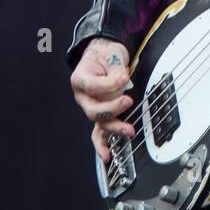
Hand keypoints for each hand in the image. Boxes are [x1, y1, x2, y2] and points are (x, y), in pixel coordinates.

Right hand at [70, 37, 136, 163]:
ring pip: (98, 122)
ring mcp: (90, 107)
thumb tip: (122, 81)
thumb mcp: (112, 54)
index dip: (109, 84)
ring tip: (129, 130)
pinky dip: (101, 145)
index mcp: (80, 78)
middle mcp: (82, 96)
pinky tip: (107, 155)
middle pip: (93, 109)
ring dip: (114, 127)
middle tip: (127, 101)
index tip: (124, 78)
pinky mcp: (100, 114)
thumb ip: (115, 69)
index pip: (93, 86)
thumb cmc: (106, 54)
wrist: (104, 55)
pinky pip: (98, 133)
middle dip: (112, 109)